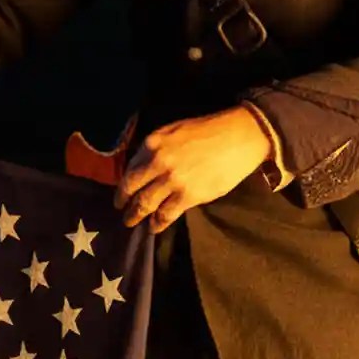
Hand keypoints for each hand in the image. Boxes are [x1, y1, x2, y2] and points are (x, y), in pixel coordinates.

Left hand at [113, 105, 272, 232]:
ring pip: (145, 204)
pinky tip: (153, 228)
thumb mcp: (173, 131)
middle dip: (123, 202)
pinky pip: (166, 214)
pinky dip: (157, 224)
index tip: (121, 191)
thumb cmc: (208, 131)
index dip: (123, 183)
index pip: (130, 168)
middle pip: (132, 188)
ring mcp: (172, 180)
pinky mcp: (189, 196)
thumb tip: (143, 167)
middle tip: (119, 210)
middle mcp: (158, 162)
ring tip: (131, 222)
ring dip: (135, 216)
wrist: (239, 138)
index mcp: (153, 143)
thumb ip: (155, 148)